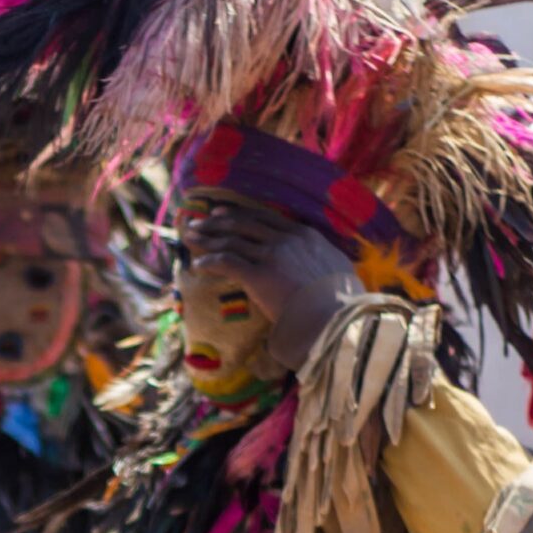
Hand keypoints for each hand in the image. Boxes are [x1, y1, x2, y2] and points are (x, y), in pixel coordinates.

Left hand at [182, 201, 362, 367]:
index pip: (265, 218)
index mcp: (305, 235)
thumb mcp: (336, 270)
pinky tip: (198, 265)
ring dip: (207, 239)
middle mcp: (287, 240)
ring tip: (189, 239)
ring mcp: (272, 256)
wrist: (339, 318)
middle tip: (196, 224)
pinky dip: (210, 262)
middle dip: (215, 223)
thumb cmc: (342, 303)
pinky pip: (227, 262)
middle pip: (243, 224)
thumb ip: (320, 260)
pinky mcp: (260, 276)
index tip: (219, 213)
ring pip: (232, 240)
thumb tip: (316, 265)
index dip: (238, 214)